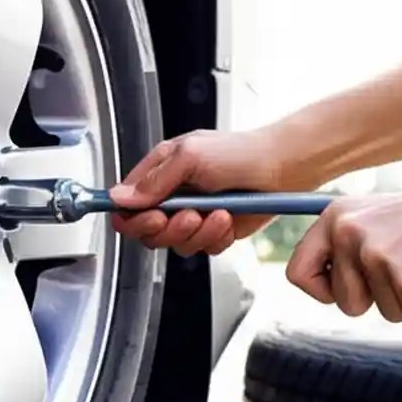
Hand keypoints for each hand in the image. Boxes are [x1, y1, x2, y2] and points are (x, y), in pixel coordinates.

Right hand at [109, 128, 321, 254]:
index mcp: (160, 173)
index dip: (131, 218)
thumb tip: (120, 198)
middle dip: (169, 228)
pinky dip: (216, 238)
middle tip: (189, 215)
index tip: (152, 218)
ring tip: (218, 213)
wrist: (281, 167)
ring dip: (198, 233)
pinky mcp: (213, 232)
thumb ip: (155, 180)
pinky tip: (229, 220)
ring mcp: (192, 216)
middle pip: (147, 232)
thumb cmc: (239, 152)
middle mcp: (172, 197)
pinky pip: (202, 249)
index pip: (126, 205)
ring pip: (175, 244)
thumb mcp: (190, 156)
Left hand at [285, 177, 401, 331]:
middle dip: (380, 300)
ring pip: (385, 313)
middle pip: (345, 303)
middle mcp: (350, 233)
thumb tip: (335, 294)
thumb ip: (355, 251)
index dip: (324, 291)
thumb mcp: (385, 224)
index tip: (349, 290)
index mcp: (338, 216)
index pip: (298, 273)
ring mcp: (377, 256)